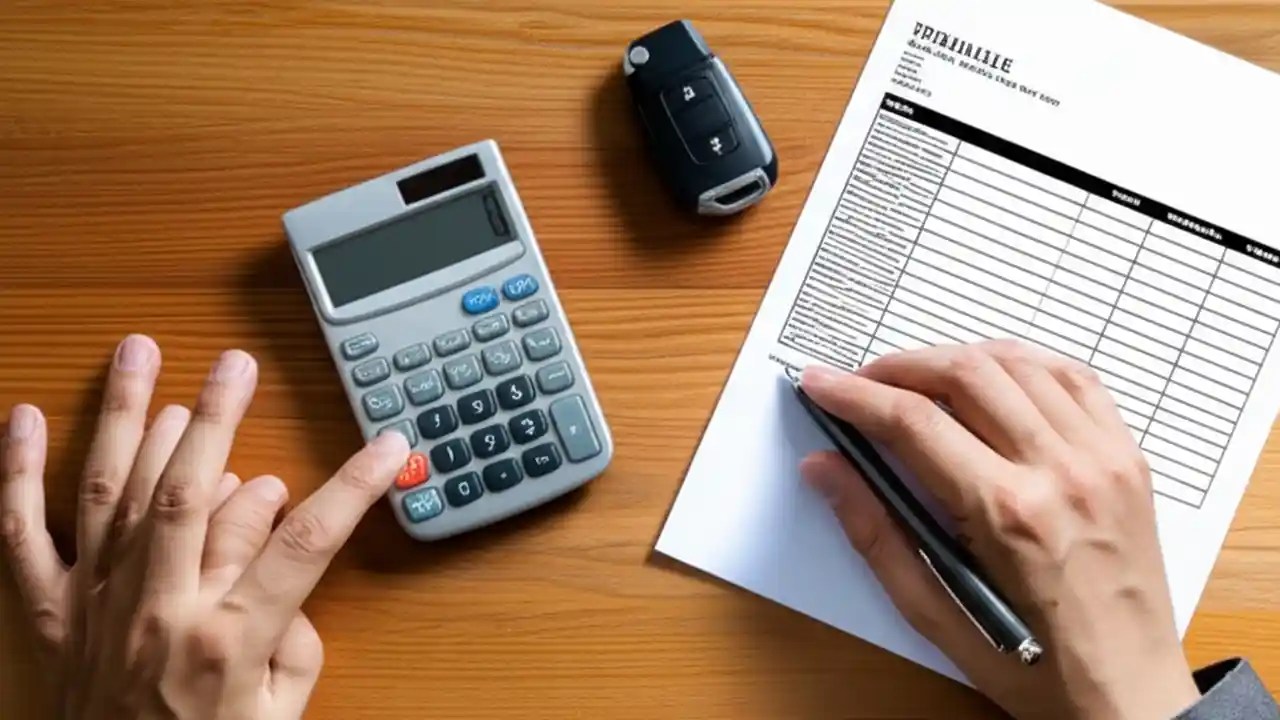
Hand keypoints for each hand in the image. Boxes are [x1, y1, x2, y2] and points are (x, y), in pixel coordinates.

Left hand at [2, 335, 409, 718]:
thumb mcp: (280, 719)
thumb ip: (295, 643)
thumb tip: (287, 572)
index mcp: (228, 640)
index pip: (307, 543)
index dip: (354, 487)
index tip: (388, 444)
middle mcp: (160, 611)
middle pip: (191, 494)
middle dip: (217, 418)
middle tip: (236, 364)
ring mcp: (99, 606)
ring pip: (112, 495)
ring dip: (124, 418)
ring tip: (140, 354)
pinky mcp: (54, 615)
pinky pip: (25, 537)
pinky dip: (18, 477)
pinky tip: (24, 419)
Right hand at [798, 340, 1200, 719]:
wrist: (1131, 696)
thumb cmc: (1035, 669)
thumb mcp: (934, 613)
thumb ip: (874, 533)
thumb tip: (824, 469)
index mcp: (1007, 514)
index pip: (914, 422)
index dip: (856, 395)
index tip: (821, 383)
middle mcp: (1060, 472)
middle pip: (965, 374)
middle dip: (900, 366)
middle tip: (862, 381)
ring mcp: (1102, 458)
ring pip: (1019, 362)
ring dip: (957, 357)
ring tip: (918, 378)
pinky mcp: (1128, 458)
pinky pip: (1075, 378)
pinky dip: (1025, 363)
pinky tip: (993, 375)